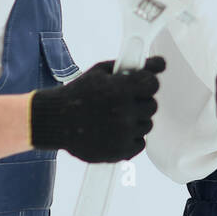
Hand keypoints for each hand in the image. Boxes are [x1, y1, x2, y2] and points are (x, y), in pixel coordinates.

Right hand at [30, 56, 165, 162]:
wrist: (55, 121)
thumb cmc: (78, 92)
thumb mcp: (101, 71)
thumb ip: (133, 67)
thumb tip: (162, 64)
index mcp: (121, 90)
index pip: (153, 84)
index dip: (147, 83)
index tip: (139, 85)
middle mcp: (125, 113)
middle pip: (152, 105)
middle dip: (140, 102)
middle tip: (122, 102)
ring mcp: (123, 134)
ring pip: (147, 124)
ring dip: (135, 120)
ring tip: (114, 117)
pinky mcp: (120, 152)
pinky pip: (140, 143)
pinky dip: (131, 138)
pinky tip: (115, 131)